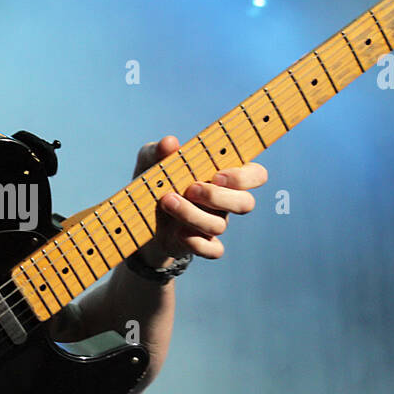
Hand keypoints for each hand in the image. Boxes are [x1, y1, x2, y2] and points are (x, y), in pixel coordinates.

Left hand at [133, 135, 266, 266]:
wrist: (138, 216)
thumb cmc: (154, 181)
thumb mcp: (150, 161)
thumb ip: (159, 150)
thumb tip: (170, 143)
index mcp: (222, 176)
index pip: (256, 175)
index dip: (244, 177)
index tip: (216, 174)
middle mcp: (223, 201)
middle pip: (245, 203)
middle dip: (218, 197)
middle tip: (191, 189)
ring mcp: (214, 223)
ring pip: (220, 225)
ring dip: (194, 214)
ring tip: (168, 201)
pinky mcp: (201, 243)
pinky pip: (214, 250)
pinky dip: (198, 243)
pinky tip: (178, 234)